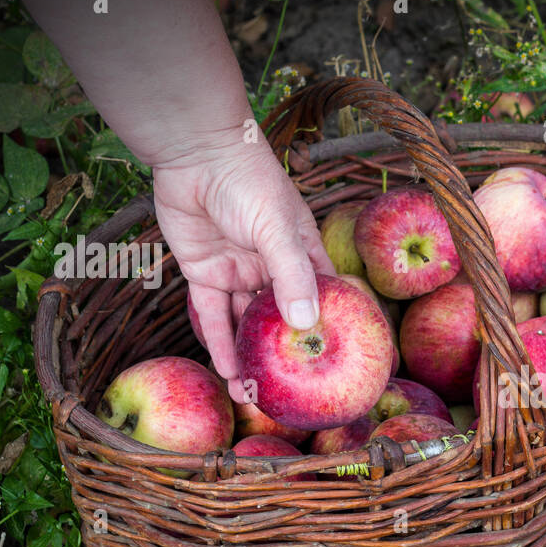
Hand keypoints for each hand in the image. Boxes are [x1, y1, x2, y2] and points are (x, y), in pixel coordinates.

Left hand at [151, 134, 331, 402]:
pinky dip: (220, 342)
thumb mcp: (278, 228)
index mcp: (302, 253)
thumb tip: (306, 324)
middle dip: (287, 355)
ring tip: (254, 394)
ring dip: (250, 356)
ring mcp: (240, 271)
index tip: (350, 363)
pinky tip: (229, 370)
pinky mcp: (206, 273)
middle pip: (284, 319)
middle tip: (293, 392)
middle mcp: (273, 267)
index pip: (327, 297)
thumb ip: (290, 276)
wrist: (195, 152)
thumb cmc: (248, 180)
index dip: (337, 328)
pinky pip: (215, 315)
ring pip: (247, 323)